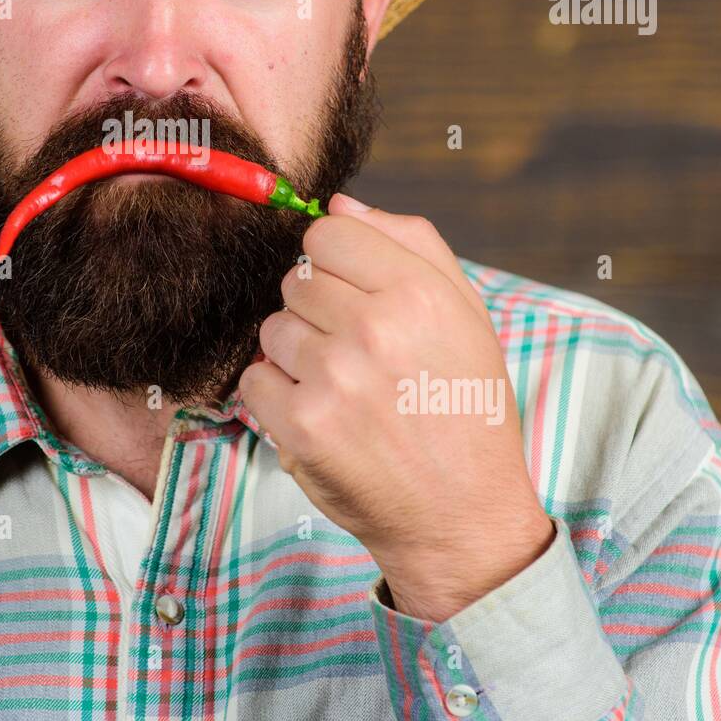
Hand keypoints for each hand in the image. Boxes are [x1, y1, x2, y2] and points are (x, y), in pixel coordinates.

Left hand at [238, 193, 553, 621]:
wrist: (462, 517)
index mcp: (418, 293)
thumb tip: (340, 203)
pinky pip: (253, 380)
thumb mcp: (466, 315)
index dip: (334, 261)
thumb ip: (410, 244)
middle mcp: (375, 329)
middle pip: (296, 280)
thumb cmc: (464, 407)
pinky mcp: (300, 426)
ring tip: (344, 388)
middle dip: (317, 310)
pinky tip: (320, 415)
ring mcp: (333, 379)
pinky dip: (276, 397)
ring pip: (272, 329)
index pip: (327, 233)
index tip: (353, 292)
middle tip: (358, 353)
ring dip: (296, 354)